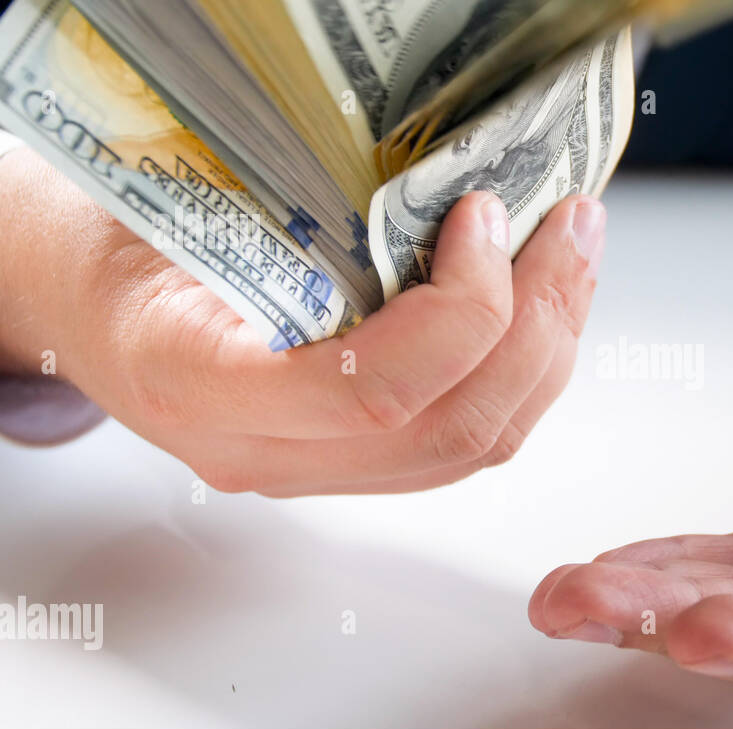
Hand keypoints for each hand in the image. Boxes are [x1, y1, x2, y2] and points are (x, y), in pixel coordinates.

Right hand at [0, 148, 605, 495]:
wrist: (89, 305)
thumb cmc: (123, 246)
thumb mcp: (180, 205)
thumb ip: (303, 214)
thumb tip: (455, 184)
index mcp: (199, 385)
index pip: (371, 392)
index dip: (458, 311)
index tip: (481, 217)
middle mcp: (262, 452)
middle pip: (450, 429)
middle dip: (538, 321)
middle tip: (572, 225)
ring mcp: (311, 472)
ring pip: (473, 445)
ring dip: (548, 347)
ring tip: (574, 254)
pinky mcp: (349, 464)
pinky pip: (461, 437)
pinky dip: (521, 371)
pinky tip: (541, 305)